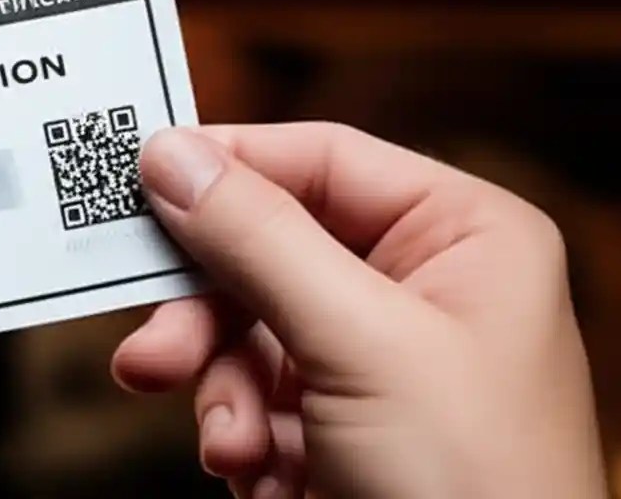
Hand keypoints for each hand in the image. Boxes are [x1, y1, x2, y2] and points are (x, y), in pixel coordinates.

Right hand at [112, 123, 607, 498]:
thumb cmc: (479, 488)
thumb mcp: (361, 344)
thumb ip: (259, 239)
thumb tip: (173, 156)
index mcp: (461, 237)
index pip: (321, 161)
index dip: (229, 164)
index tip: (140, 175)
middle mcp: (416, 288)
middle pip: (265, 250)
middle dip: (207, 311)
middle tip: (155, 347)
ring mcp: (371, 359)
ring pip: (243, 329)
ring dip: (219, 388)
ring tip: (230, 445)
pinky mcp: (334, 423)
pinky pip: (246, 395)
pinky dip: (236, 434)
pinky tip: (257, 472)